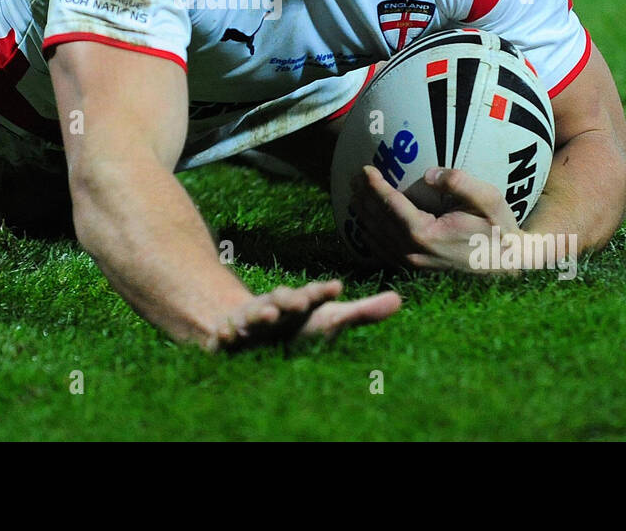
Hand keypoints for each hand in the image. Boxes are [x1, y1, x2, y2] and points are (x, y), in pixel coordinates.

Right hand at [205, 280, 400, 352]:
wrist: (250, 330)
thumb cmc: (299, 326)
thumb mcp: (330, 320)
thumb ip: (362, 312)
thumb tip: (400, 300)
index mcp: (300, 303)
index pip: (314, 296)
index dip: (323, 292)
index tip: (337, 288)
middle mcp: (275, 307)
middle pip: (282, 300)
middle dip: (290, 300)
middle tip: (300, 301)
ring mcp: (252, 320)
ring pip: (255, 315)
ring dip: (260, 315)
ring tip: (267, 315)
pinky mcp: (232, 336)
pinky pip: (226, 337)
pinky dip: (225, 336)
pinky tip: (225, 337)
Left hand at [351, 165, 521, 274]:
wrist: (510, 265)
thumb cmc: (500, 230)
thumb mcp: (489, 200)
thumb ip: (460, 183)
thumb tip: (429, 173)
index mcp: (427, 234)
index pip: (392, 206)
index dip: (376, 186)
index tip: (365, 168)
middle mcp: (414, 252)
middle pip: (377, 221)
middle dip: (363, 197)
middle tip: (353, 177)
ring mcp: (413, 264)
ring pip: (376, 238)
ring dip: (362, 215)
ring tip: (355, 194)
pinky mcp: (416, 270)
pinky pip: (384, 252)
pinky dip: (370, 235)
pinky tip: (365, 224)